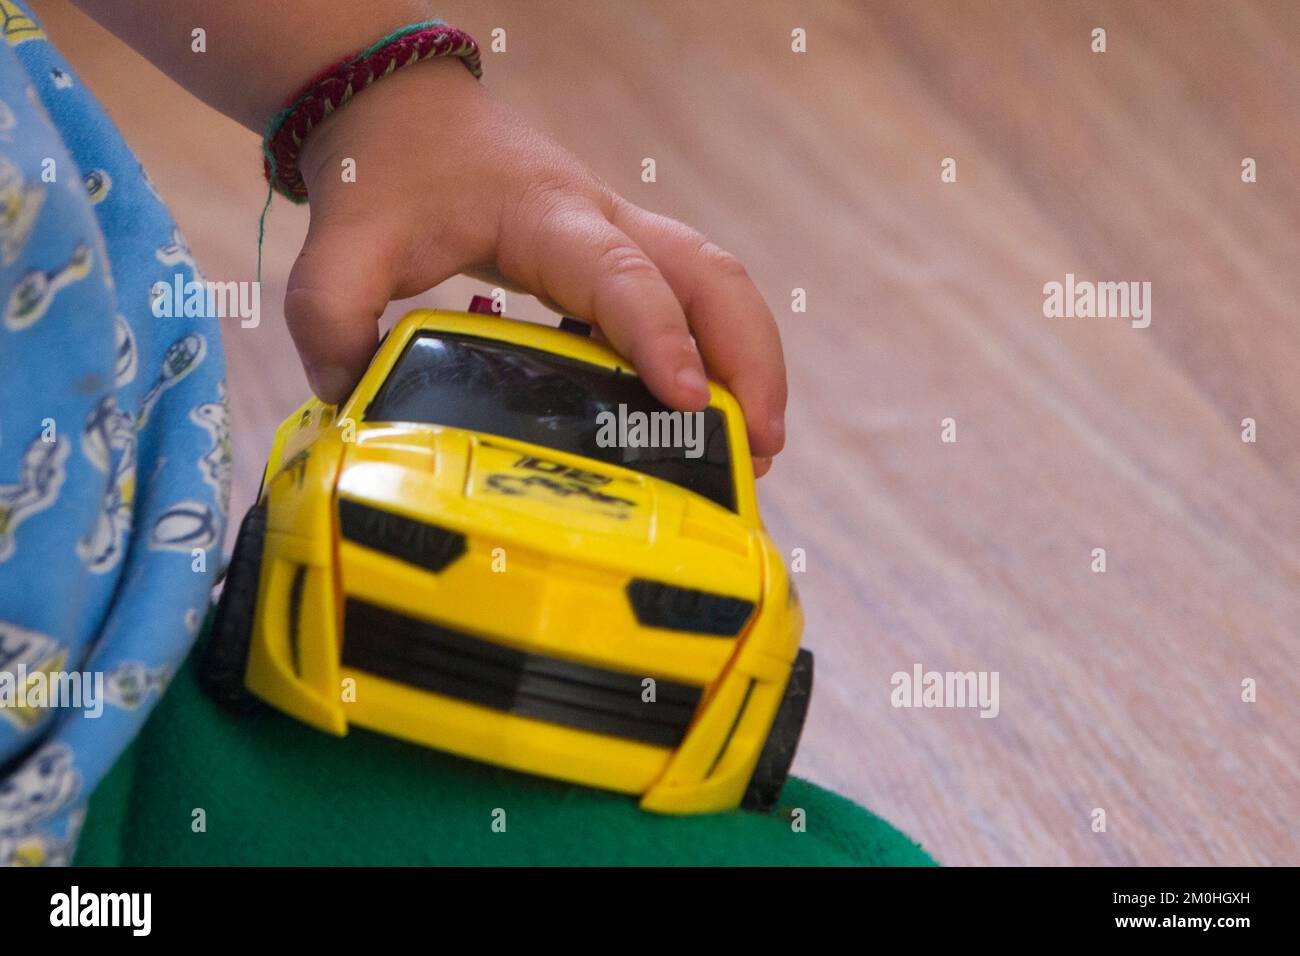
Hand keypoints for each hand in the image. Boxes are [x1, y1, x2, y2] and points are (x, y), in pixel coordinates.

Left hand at [289, 58, 786, 474]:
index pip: (623, 276)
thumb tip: (358, 406)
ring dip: (752, 361)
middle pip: (713, 277)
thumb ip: (331, 321)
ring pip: (720, 287)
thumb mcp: (342, 244)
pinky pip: (695, 300)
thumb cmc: (389, 171)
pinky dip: (722, 351)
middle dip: (750, 360)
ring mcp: (622, 239)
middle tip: (760, 447)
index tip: (690, 400)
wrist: (407, 115)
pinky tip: (716, 415)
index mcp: (548, 218)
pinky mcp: (620, 260)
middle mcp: (605, 224)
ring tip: (758, 446)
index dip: (661, 337)